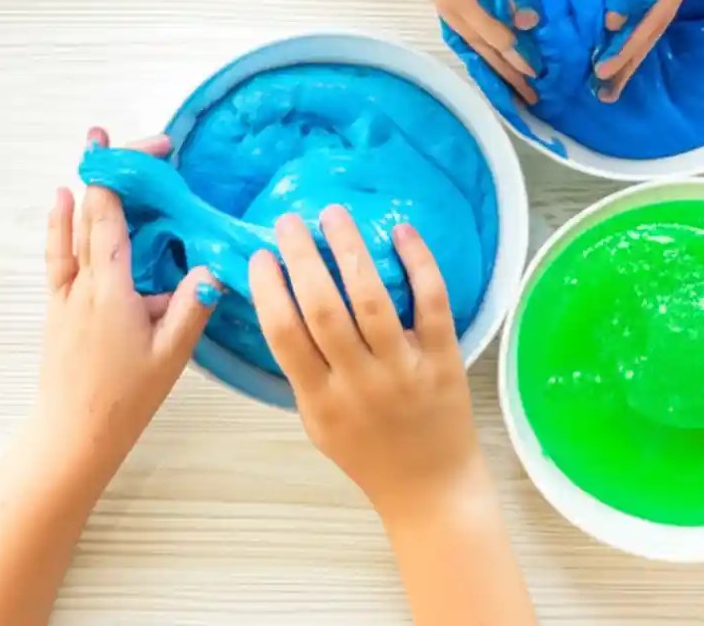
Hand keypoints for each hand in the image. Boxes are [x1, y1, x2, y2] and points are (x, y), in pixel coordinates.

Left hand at [40, 128, 218, 461]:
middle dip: (113, 171)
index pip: (114, 216)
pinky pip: (58, 252)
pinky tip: (61, 203)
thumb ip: (191, 307)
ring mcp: (66, 293)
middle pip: (93, 212)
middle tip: (130, 138)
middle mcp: (82, 283)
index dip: (130, 175)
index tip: (152, 148)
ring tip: (93, 150)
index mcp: (110, 289)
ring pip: (72, 228)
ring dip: (84, 189)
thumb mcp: (171, 354)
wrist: (73, 433)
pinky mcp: (60, 306)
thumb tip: (212, 266)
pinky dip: (59, 222)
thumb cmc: (125, 398)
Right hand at [248, 206, 478, 516]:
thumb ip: (303, 374)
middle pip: (323, 309)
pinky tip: (401, 232)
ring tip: (333, 215)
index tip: (259, 256)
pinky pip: (432, 303)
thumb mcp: (319, 424)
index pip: (285, 335)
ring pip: (371, 300)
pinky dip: (418, 263)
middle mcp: (361, 383)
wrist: (430, 487)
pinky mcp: (444, 360)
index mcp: (321, 400)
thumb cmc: (369, 452)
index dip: (268, 290)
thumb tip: (282, 308)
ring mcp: (404, 370)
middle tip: (288, 221)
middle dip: (301, 258)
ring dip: (349, 250)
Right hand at [372, 0, 540, 103]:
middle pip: (483, 48)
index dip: (518, 58)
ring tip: (514, 87)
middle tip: (530, 101)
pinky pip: (468, 26)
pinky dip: (484, 44)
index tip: (540, 76)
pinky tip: (489, 50)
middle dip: (507, 75)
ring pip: (474, 40)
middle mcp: (447, 6)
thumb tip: (529, 19)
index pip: (494, 37)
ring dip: (495, 65)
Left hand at [593, 0, 703, 101]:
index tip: (601, 78)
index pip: (649, 25)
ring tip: (608, 72)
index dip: (626, 53)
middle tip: (603, 95)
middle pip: (649, 27)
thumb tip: (619, 16)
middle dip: (627, 62)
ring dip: (627, 44)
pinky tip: (615, 22)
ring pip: (644, 12)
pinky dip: (626, 13)